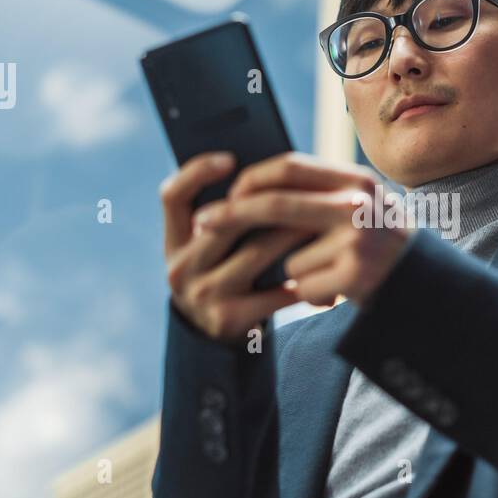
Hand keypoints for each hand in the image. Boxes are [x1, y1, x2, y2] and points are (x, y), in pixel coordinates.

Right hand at [160, 151, 309, 343]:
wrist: (216, 339)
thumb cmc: (225, 275)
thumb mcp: (212, 249)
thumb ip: (225, 217)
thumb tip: (267, 171)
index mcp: (174, 242)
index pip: (173, 196)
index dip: (197, 172)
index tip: (231, 158)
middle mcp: (180, 268)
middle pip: (224, 222)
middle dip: (267, 201)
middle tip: (302, 185)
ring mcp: (203, 294)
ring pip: (255, 252)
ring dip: (293, 233)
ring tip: (321, 217)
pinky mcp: (228, 318)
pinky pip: (273, 290)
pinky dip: (301, 275)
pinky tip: (324, 262)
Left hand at [193, 152, 413, 308]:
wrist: (427, 285)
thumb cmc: (381, 245)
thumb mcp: (359, 206)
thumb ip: (317, 194)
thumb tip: (246, 188)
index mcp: (354, 180)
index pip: (289, 167)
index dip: (251, 179)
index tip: (227, 193)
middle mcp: (357, 205)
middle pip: (276, 205)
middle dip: (232, 215)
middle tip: (203, 224)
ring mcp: (357, 241)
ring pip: (288, 256)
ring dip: (293, 270)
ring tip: (327, 273)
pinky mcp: (354, 276)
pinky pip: (302, 286)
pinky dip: (309, 293)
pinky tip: (336, 291)